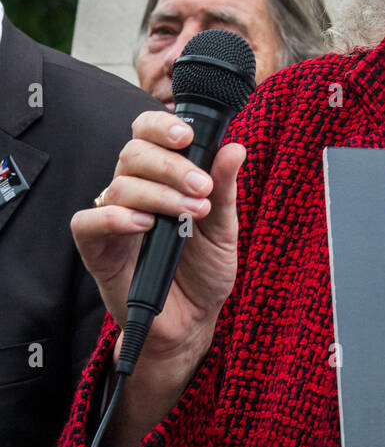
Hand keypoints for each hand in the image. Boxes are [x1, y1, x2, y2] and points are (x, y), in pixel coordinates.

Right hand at [71, 111, 245, 446]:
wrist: (194, 322)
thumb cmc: (205, 271)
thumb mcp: (224, 227)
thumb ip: (225, 188)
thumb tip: (235, 148)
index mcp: (160, 178)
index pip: (146, 134)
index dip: (160, 125)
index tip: (187, 135)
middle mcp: (133, 193)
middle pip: (132, 153)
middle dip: (171, 165)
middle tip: (202, 188)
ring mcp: (113, 221)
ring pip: (119, 185)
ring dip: (159, 194)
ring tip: (191, 213)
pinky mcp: (98, 251)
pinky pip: (88, 222)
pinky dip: (115, 218)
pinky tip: (146, 225)